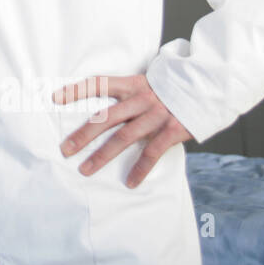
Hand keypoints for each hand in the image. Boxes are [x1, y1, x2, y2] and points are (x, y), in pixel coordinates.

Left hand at [54, 74, 192, 187]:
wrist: (208, 87)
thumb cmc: (173, 89)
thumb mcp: (148, 84)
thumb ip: (129, 95)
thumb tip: (105, 110)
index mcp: (133, 85)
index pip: (99, 83)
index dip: (77, 90)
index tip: (55, 98)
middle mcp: (141, 99)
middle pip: (105, 118)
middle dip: (82, 135)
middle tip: (64, 149)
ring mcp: (156, 115)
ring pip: (123, 137)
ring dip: (102, 156)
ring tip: (85, 170)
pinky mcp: (172, 130)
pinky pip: (152, 152)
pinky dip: (140, 169)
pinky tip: (130, 182)